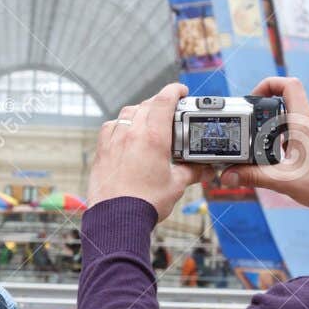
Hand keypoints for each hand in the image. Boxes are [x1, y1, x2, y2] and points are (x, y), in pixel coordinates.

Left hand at [87, 82, 202, 219]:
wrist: (116, 219)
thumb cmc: (145, 203)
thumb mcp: (176, 186)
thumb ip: (193, 172)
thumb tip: (207, 169)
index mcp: (154, 137)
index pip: (165, 100)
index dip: (175, 90)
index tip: (181, 91)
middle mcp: (131, 133)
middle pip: (147, 104)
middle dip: (160, 103)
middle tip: (170, 110)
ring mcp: (114, 140)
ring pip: (127, 113)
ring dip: (140, 111)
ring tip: (149, 120)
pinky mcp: (102, 151)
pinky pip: (110, 127)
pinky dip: (120, 124)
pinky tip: (125, 133)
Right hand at [219, 76, 308, 210]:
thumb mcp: (283, 181)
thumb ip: (253, 176)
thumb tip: (229, 175)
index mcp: (304, 122)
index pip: (288, 84)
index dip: (268, 84)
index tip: (254, 98)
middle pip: (287, 101)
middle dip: (267, 113)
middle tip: (254, 129)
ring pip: (295, 116)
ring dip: (279, 127)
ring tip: (269, 147)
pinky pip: (304, 126)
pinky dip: (291, 135)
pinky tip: (286, 156)